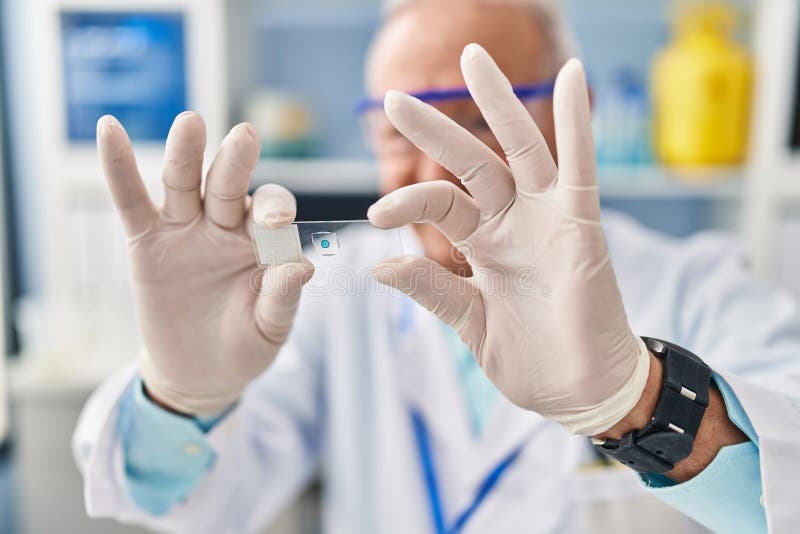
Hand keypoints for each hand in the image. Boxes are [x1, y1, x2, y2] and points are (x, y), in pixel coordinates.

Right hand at [98, 113, 312, 415]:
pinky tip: (110, 130)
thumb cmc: (245, 346)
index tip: (277, 218)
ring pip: (184, 184)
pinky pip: (130, 201)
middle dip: (236, 163)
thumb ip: (282, 298)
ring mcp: (185, 229)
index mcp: (262, 243)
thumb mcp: (269, 329)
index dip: (274, 212)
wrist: (200, 372)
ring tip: (191, 123)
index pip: (270, 216)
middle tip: (246, 135)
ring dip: (186, 153)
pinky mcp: (146, 241)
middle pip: (228, 187)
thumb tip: (301, 266)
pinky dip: (119, 168)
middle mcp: (225, 227)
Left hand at [367, 44, 649, 434]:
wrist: (580, 390)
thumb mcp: (468, 320)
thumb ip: (432, 289)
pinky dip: (576, 122)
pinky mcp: (581, 224)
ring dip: (498, 103)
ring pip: (521, 149)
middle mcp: (512, 222)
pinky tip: (569, 76)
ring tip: (472, 58)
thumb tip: (381, 265)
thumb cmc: (530, 358)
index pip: (440, 203)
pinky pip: (580, 166)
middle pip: (471, 162)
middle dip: (434, 130)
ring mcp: (547, 218)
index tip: (376, 213)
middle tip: (393, 98)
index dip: (408, 199)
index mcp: (483, 243)